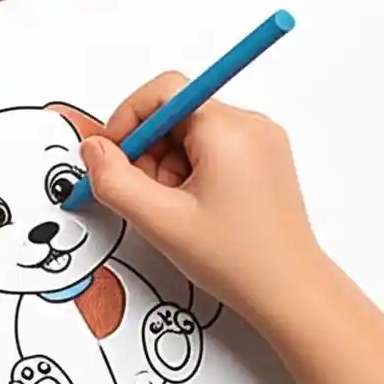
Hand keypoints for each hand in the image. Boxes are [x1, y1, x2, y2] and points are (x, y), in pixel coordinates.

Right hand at [78, 71, 320, 328]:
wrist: (291, 292)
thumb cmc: (240, 260)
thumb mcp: (161, 221)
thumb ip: (115, 181)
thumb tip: (93, 150)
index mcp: (228, 130)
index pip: (164, 91)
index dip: (128, 119)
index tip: (113, 155)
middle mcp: (250, 125)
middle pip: (176, 113)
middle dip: (150, 151)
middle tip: (148, 196)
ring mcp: (262, 140)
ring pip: (192, 133)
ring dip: (170, 165)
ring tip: (177, 209)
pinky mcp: (265, 158)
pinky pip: (214, 147)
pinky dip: (193, 170)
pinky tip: (195, 207)